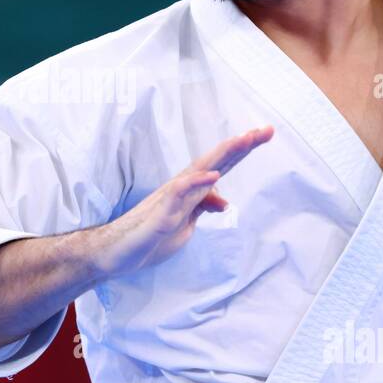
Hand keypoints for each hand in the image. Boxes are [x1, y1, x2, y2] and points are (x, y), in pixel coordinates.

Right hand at [92, 125, 273, 277]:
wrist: (118, 253)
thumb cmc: (150, 237)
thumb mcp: (186, 225)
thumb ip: (202, 208)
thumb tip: (223, 199)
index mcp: (191, 191)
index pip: (221, 165)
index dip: (242, 150)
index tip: (264, 134)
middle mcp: (182, 188)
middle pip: (215, 161)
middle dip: (240, 146)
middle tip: (265, 130)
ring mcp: (171, 198)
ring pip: (200, 170)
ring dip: (222, 155)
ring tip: (243, 141)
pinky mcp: (161, 213)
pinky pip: (179, 194)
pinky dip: (196, 183)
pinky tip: (214, 176)